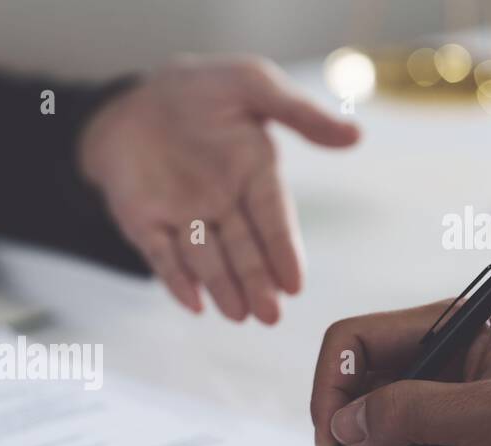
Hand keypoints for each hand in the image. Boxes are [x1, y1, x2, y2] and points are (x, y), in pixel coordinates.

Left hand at [78, 55, 358, 324]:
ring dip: (222, 288)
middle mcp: (224, 204)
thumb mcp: (252, 84)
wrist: (134, 98)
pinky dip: (175, 280)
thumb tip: (356, 137)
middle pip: (243, 249)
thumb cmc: (200, 88)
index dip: (283, 250)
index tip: (294, 284)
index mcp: (254, 174)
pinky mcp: (146, 226)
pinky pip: (161, 256)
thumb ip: (299, 113)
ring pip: (206, 259)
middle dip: (256, 283)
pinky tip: (192, 303)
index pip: (273, 218)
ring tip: (239, 315)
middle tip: (270, 316)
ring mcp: (184, 218)